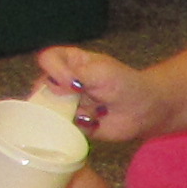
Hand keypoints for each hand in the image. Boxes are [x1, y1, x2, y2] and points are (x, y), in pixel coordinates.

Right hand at [34, 45, 163, 148]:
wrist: (144, 110)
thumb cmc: (125, 84)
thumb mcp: (101, 71)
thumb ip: (75, 74)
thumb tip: (54, 85)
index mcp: (69, 62)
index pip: (46, 60)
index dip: (54, 71)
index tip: (72, 82)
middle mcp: (63, 82)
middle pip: (42, 87)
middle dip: (59, 97)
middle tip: (78, 101)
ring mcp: (66, 104)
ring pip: (49, 109)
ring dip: (69, 113)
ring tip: (92, 112)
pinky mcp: (73, 124)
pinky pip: (61, 127)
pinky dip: (73, 127)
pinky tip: (92, 123)